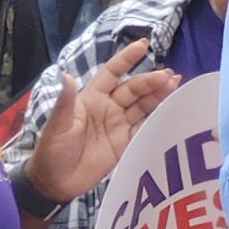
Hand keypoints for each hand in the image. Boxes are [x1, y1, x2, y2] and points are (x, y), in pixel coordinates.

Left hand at [24, 40, 181, 205]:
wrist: (55, 183)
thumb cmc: (51, 150)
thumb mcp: (58, 125)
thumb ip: (66, 101)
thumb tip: (65, 74)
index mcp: (92, 98)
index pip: (112, 73)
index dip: (127, 58)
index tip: (143, 45)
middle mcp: (108, 108)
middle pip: (134, 89)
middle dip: (151, 81)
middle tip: (169, 76)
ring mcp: (119, 126)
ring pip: (144, 106)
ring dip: (159, 95)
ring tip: (176, 85)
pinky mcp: (126, 143)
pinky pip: (146, 127)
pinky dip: (159, 119)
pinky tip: (172, 110)